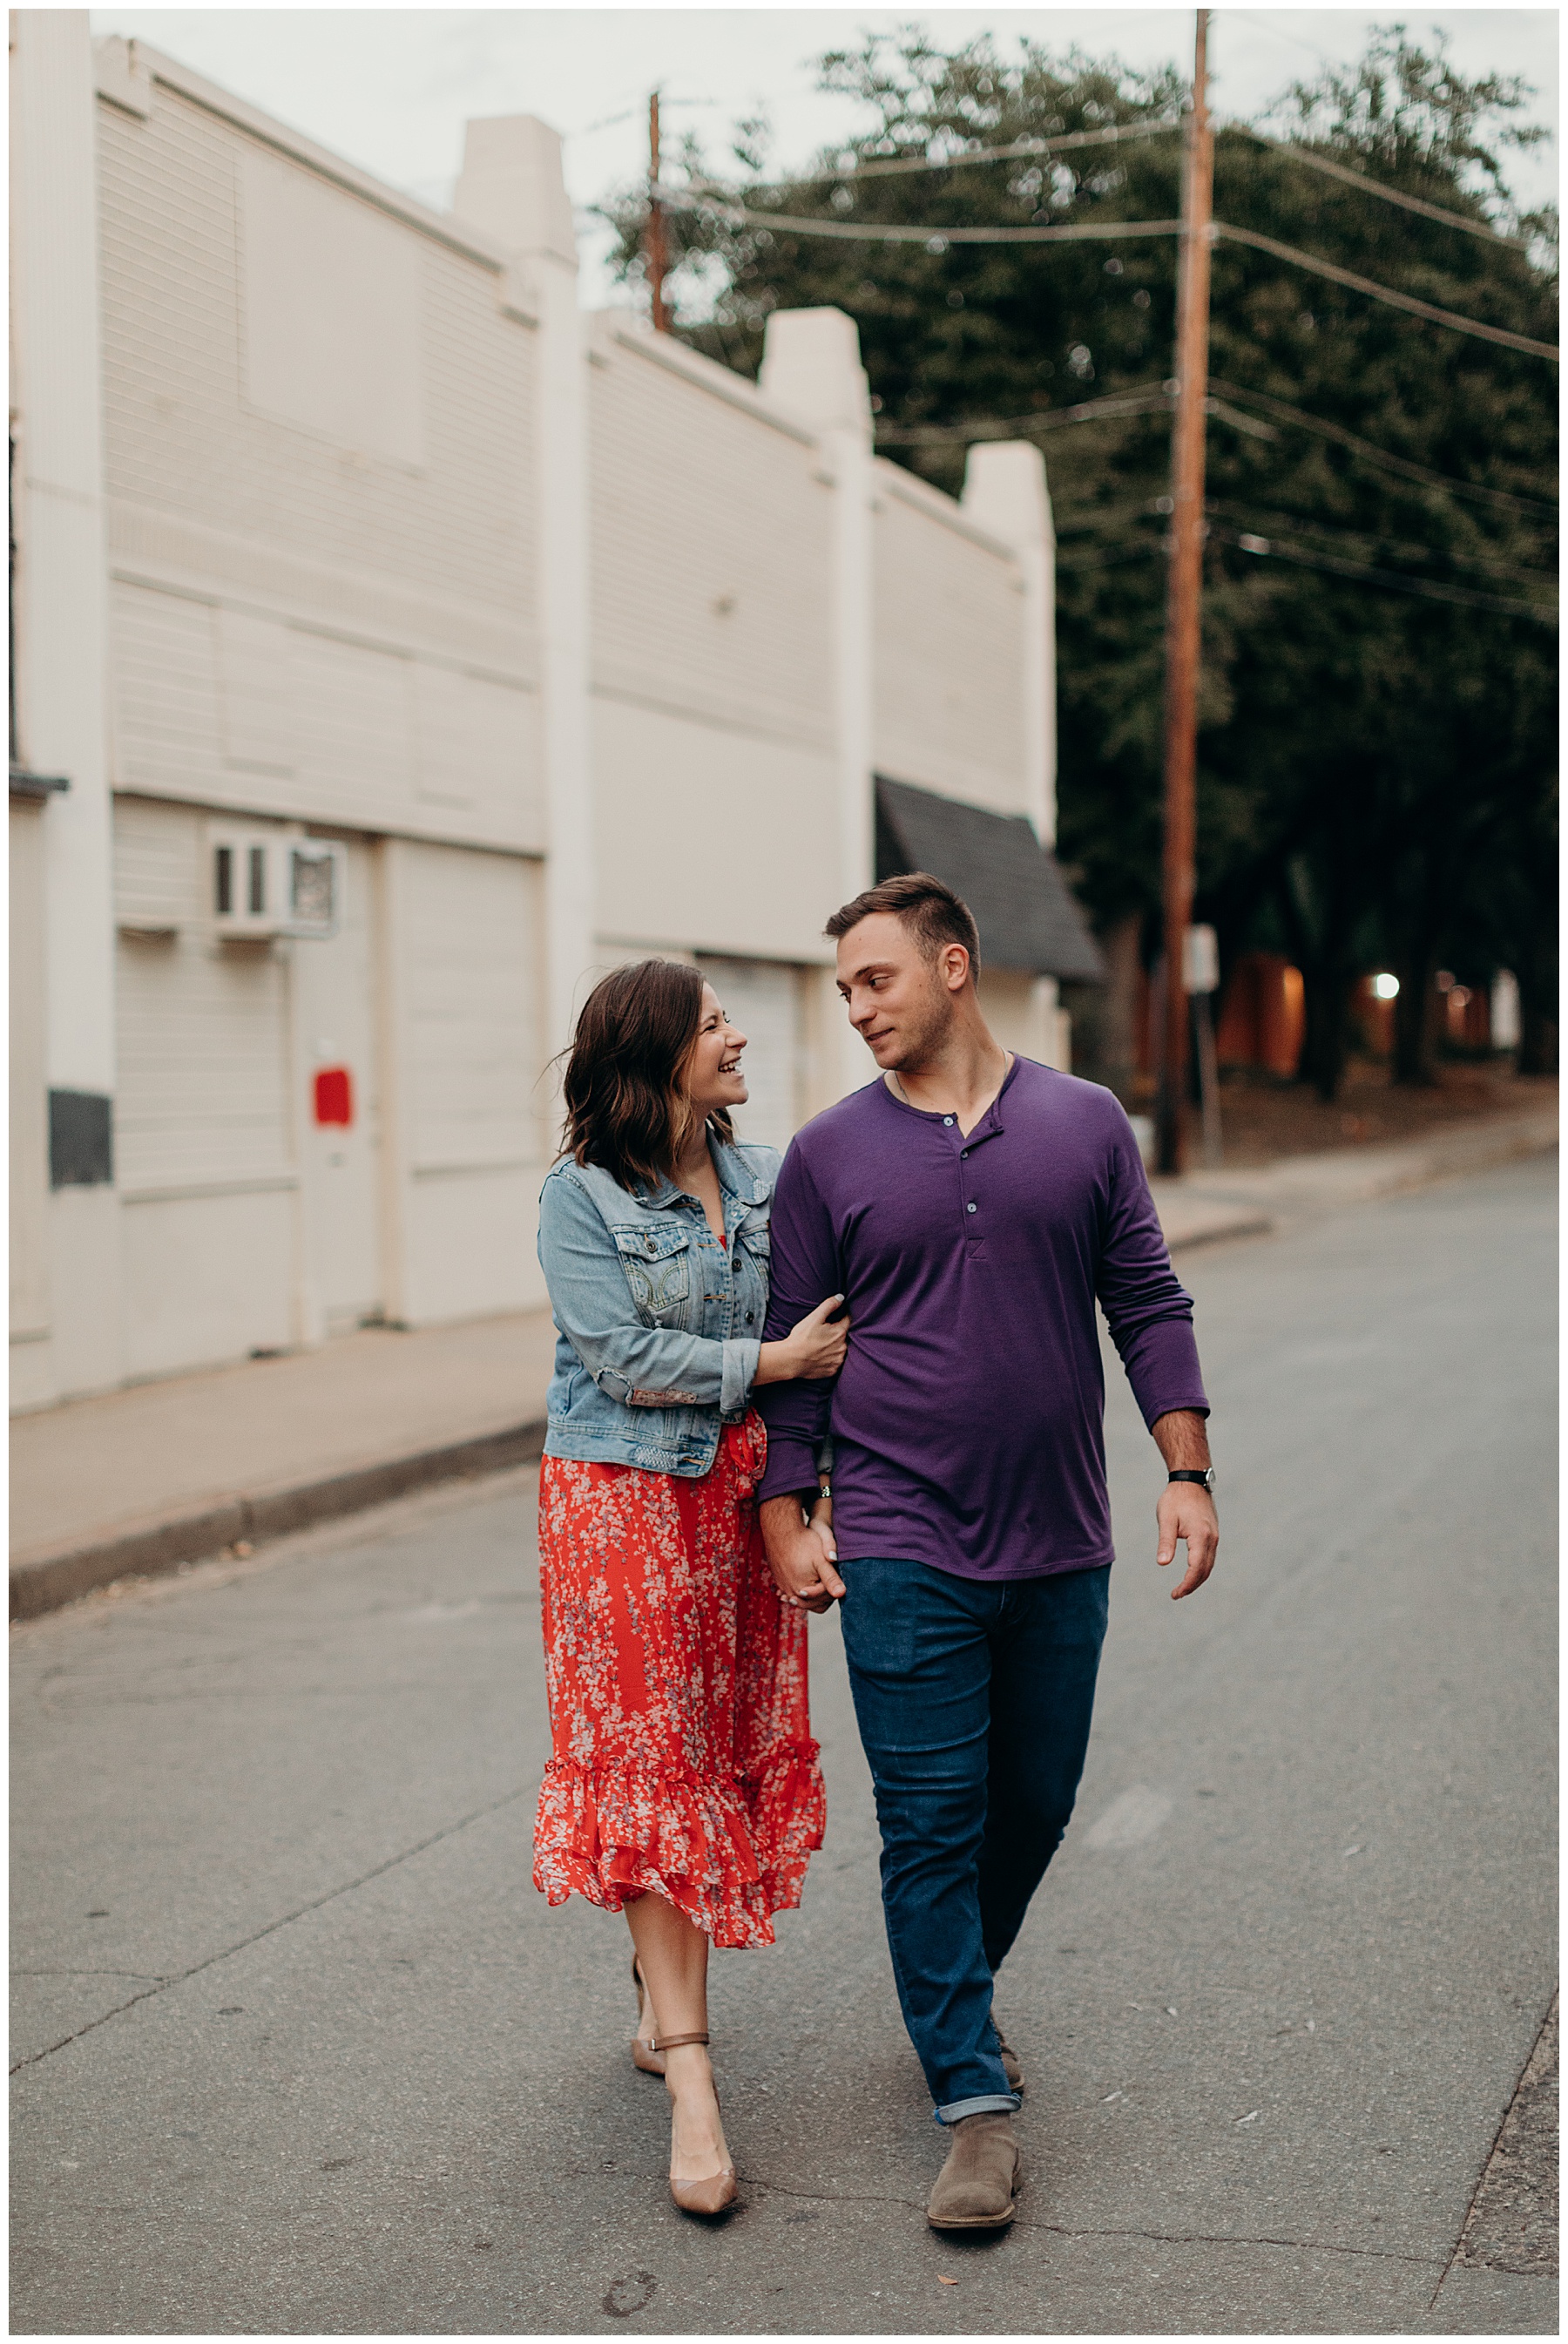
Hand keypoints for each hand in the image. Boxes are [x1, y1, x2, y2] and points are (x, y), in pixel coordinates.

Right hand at [755, 1295, 849, 1384]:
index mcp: (840, 1332)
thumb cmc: (801, 1337)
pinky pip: (834, 1362)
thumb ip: (829, 1305)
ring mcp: (838, 1360)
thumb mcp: (814, 1317)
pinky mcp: (832, 1371)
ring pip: (840, 1350)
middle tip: (823, 1333)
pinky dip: (830, 1359)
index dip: (841, 1317)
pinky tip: (819, 1356)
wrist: (790, 1360)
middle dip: (836, 1333)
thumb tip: (841, 1297)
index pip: (847, 1320)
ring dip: (834, 1346)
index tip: (834, 1317)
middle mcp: (843, 1347)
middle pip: (844, 1336)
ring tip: (820, 1345)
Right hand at [759, 1495, 845, 1613]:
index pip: (824, 1599)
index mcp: (803, 1590)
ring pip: (801, 1600)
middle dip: (823, 1597)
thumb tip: (841, 1594)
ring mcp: (783, 1587)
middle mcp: (791, 1592)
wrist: (781, 1531)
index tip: (839, 1581)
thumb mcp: (821, 1560)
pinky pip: (791, 1592)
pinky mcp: (779, 1581)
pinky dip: (800, 1591)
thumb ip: (831, 1578)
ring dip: (811, 1596)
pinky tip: (805, 1584)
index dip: (833, 1591)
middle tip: (832, 1587)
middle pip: (812, 1604)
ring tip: (820, 1586)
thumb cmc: (803, 1543)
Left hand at [1156, 1482, 1217, 1599]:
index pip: (1196, 1569)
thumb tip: (1162, 1563)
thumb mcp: (1166, 1519)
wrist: (1191, 1479)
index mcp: (1201, 1537)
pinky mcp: (1212, 1533)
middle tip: (1176, 1594)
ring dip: (1198, 1578)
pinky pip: (1209, 1556)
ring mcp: (1214, 1536)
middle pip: (1205, 1570)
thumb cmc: (1176, 1498)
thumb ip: (1165, 1542)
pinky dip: (1201, 1568)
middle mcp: (1211, 1539)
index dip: (1186, 1585)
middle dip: (1192, 1585)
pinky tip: (1191, 1572)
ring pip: (1209, 1565)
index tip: (1175, 1594)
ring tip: (1183, 1587)